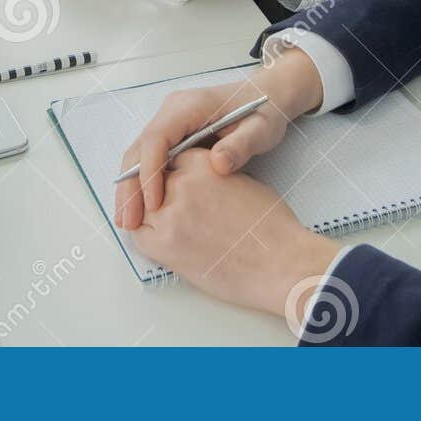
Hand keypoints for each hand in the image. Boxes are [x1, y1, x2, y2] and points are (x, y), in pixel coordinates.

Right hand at [114, 46, 323, 229]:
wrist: (267, 96)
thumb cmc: (264, 111)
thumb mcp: (260, 129)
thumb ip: (240, 145)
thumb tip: (218, 164)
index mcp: (189, 106)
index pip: (156, 138)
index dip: (150, 172)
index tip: (153, 204)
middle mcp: (171, 112)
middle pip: (139, 149)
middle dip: (130, 186)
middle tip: (127, 221)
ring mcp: (169, 122)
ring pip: (139, 156)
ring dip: (131, 188)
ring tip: (128, 222)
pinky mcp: (172, 135)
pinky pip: (149, 159)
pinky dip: (142, 184)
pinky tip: (142, 209)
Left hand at [133, 148, 339, 322]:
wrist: (280, 263)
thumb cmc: (271, 226)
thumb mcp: (242, 182)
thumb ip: (213, 175)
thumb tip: (199, 181)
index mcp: (203, 164)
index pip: (171, 158)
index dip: (172, 172)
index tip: (173, 182)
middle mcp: (182, 184)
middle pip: (153, 181)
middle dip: (158, 192)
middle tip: (167, 206)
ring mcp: (170, 215)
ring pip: (142, 208)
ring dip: (149, 215)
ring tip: (166, 226)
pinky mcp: (165, 246)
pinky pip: (139, 236)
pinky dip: (144, 237)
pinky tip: (161, 241)